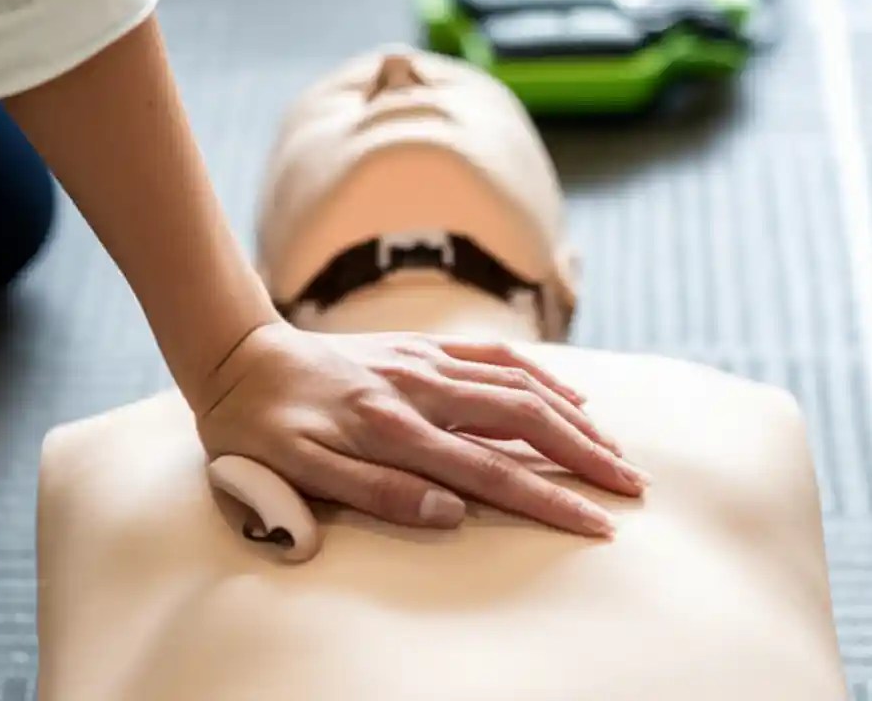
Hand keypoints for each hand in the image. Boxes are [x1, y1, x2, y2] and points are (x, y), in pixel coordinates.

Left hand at [195, 324, 648, 538]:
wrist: (239, 357)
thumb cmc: (261, 429)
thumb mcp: (294, 473)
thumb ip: (374, 491)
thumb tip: (450, 511)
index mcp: (393, 430)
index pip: (491, 471)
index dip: (549, 499)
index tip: (596, 523)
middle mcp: (422, 391)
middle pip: (525, 421)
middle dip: (585, 456)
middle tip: (632, 487)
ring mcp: (427, 363)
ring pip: (521, 386)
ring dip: (575, 419)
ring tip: (616, 450)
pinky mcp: (424, 347)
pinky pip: (497, 356)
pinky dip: (542, 376)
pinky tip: (571, 396)